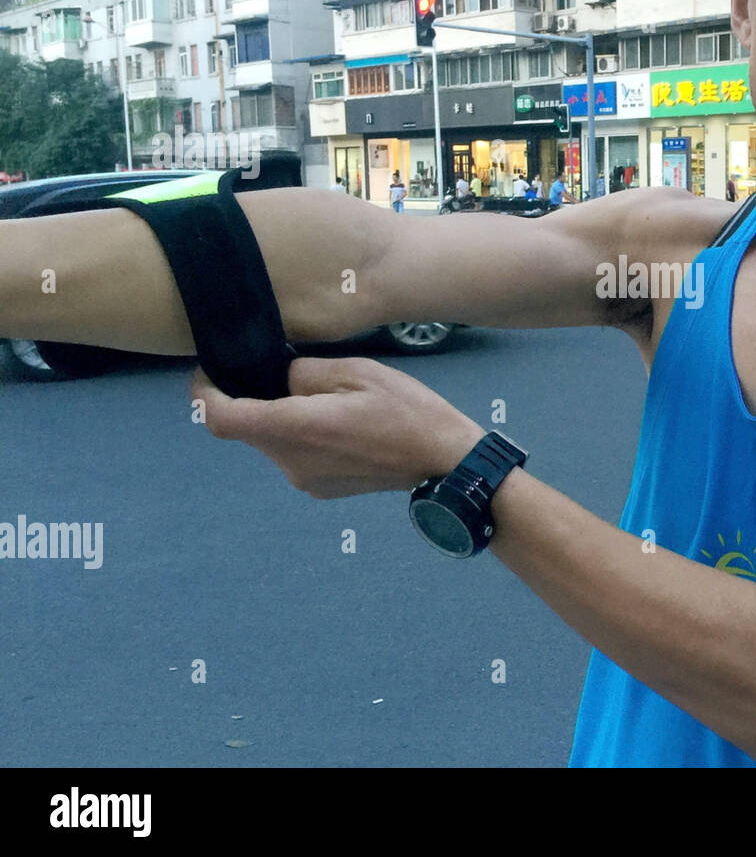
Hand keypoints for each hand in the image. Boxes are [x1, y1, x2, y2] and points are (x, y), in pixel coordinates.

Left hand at [190, 357, 485, 499]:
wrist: (444, 462)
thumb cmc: (407, 411)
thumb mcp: (359, 371)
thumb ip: (306, 371)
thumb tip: (284, 379)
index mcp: (296, 428)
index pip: (221, 419)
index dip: (204, 395)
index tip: (209, 373)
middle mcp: (290, 461)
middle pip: (247, 429)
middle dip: (252, 399)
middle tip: (281, 371)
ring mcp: (305, 480)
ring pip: (272, 442)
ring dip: (281, 418)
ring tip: (324, 397)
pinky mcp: (321, 490)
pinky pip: (294, 456)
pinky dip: (301, 436)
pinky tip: (339, 424)